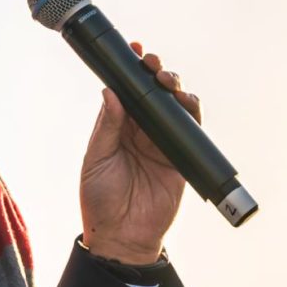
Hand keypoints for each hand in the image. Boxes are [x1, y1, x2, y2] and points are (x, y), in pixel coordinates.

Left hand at [80, 44, 195, 263]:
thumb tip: (110, 92)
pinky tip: (186, 101)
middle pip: (153, 93)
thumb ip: (106, 127)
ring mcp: (162, 143)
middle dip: (155, 73)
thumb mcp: (96, 159)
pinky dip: (191, 113)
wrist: (120, 237)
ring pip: (174, 106)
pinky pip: (190, 130)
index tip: (133, 49)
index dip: (131, 70)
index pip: (126, 91)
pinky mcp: (181, 158)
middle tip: (151, 63)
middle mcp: (141, 131)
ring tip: (166, 80)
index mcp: (118, 128)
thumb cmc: (100, 199)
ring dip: (174, 88)